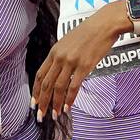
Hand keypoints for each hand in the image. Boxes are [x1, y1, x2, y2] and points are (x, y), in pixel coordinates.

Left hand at [32, 3, 127, 118]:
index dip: (36, 91)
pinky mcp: (85, 66)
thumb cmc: (89, 32)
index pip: (40, 75)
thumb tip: (58, 71)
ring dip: (55, 104)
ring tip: (55, 115)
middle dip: (42, 102)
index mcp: (54, 51)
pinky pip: (74, 86)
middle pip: (47, 84)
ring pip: (59, 87)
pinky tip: (67, 108)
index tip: (34, 103)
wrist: (104, 24)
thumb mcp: (68, 42)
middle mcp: (60, 57)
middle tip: (41, 115)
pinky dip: (70, 99)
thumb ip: (61, 56)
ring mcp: (72, 62)